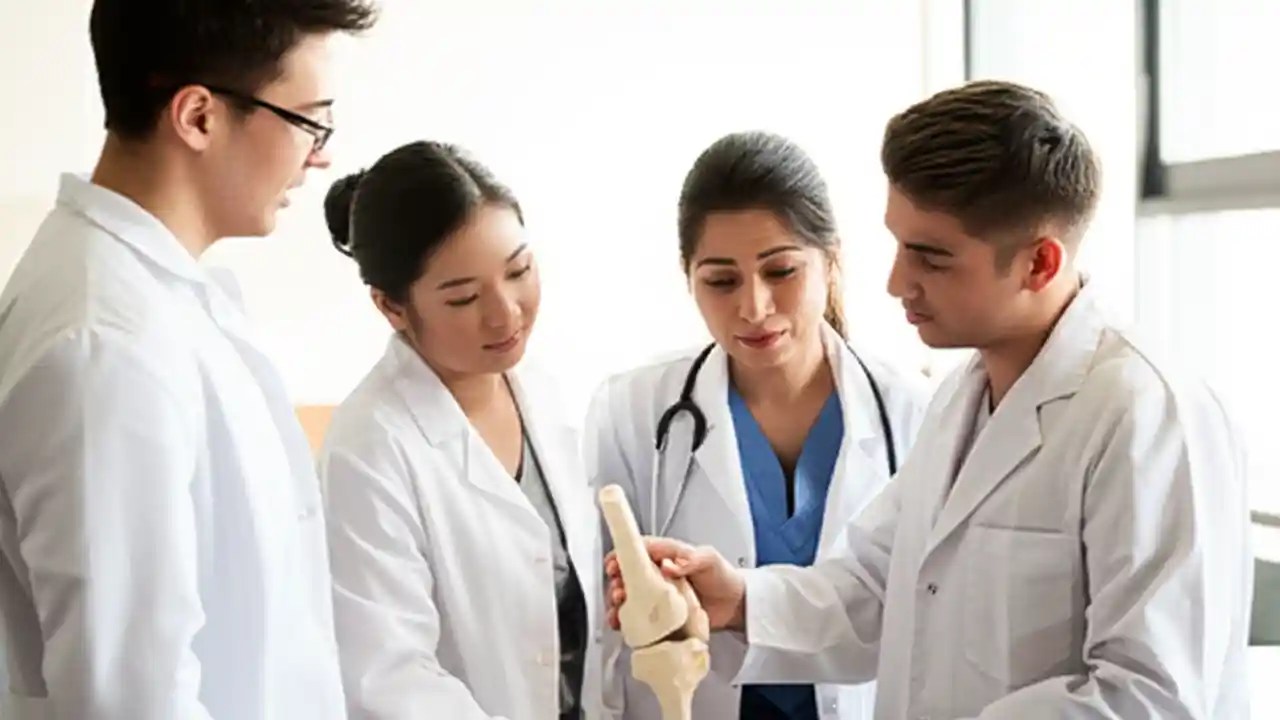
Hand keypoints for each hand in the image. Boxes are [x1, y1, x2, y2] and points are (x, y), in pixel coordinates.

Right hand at [605, 536, 745, 632]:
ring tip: (617, 609)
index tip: (614, 565)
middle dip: (617, 582)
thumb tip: (667, 564)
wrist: (735, 606)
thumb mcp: (708, 559)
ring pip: (628, 597)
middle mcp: (657, 575)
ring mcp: (657, 597)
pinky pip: (637, 618)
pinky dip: (624, 621)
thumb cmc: (722, 576)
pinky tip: (620, 624)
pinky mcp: (659, 617)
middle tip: (618, 591)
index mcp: (666, 556)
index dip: (622, 556)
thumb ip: (689, 559)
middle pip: (628, 575)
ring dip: (617, 602)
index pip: (638, 551)